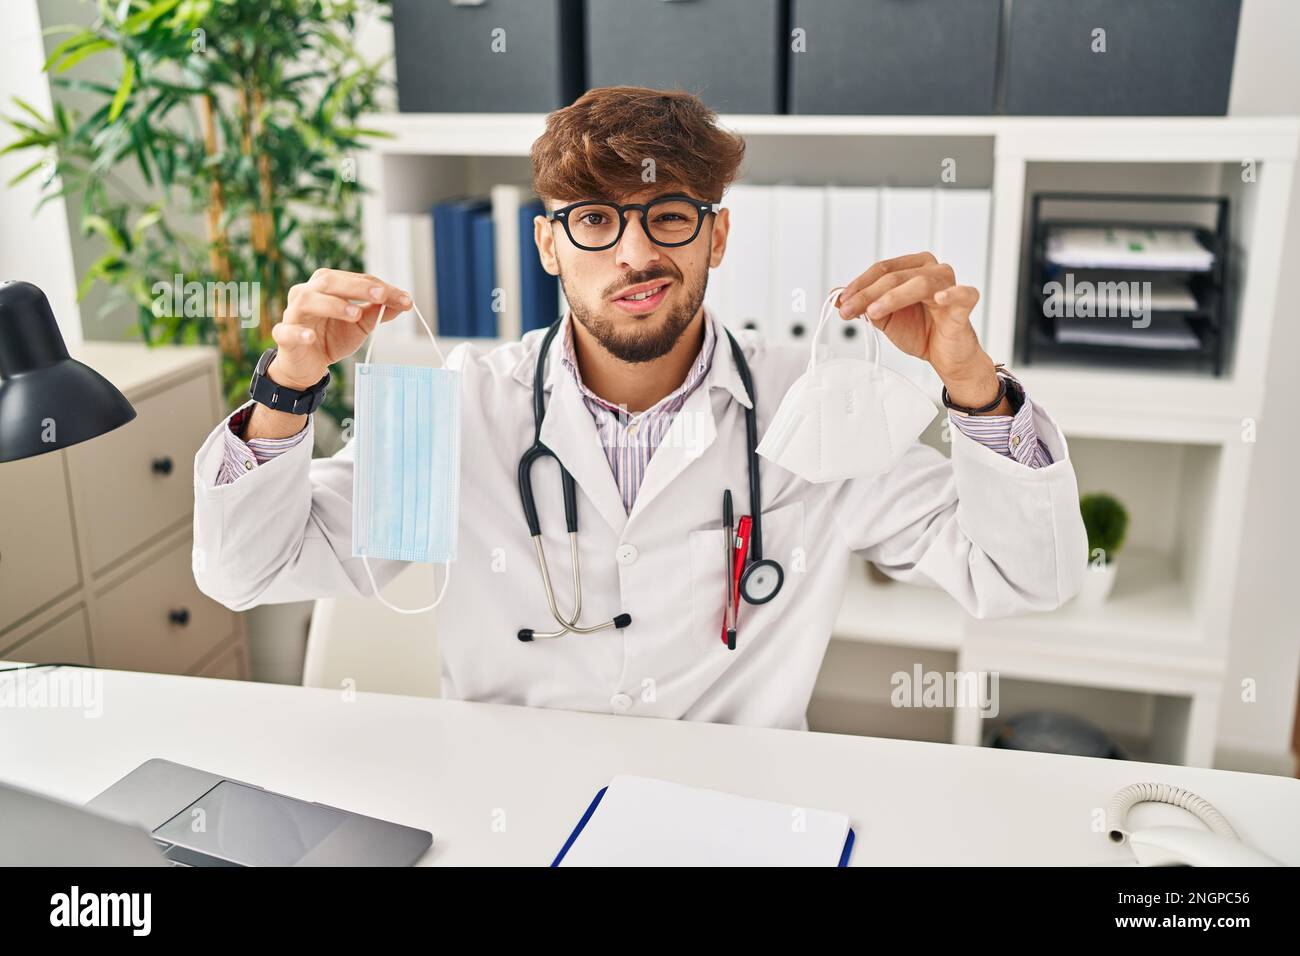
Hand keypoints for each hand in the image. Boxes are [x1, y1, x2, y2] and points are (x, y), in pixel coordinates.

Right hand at [268, 269, 412, 389]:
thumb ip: (378, 312)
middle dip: (358, 287)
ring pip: (308, 301)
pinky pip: (287, 331)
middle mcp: (307, 293)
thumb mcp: (360, 325)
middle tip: (382, 295)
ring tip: (355, 313)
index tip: (406, 299)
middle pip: (330, 282)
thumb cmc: (332, 338)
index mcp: (327, 285)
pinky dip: (299, 333)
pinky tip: (311, 337)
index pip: (356, 280)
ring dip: (333, 305)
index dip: (381, 288)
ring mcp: (293, 314)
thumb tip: (405, 302)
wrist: (308, 365)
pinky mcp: (284, 336)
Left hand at [836, 251, 1002, 408]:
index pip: (883, 269)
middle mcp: (933, 270)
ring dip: (893, 297)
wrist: (943, 355)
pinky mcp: (964, 304)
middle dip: (868, 294)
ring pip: (919, 283)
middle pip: (896, 276)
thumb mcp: (884, 317)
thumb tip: (835, 295)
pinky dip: (952, 294)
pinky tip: (940, 298)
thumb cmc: (919, 331)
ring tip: (874, 312)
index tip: (841, 301)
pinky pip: (963, 295)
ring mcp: (950, 285)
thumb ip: (863, 304)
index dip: (859, 284)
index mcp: (914, 267)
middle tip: (848, 310)